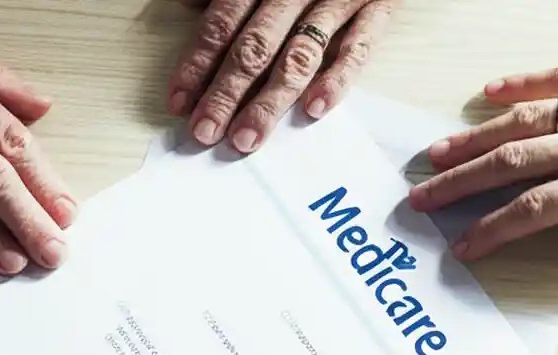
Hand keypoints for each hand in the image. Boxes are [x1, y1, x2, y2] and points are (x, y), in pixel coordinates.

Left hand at [168, 0, 396, 152]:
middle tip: (207, 132)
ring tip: (248, 136)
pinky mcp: (377, 9)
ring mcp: (337, 0)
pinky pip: (357, 47)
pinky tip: (315, 108)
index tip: (181, 103)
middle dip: (227, 93)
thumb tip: (188, 6)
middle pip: (254, 47)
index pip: (222, 25)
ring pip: (298, 55)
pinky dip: (337, 79)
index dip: (198, 64)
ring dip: (270, 100)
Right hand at [411, 60, 557, 260]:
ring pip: (527, 119)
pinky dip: (524, 83)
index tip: (461, 246)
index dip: (494, 230)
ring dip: (476, 138)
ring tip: (436, 154)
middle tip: (420, 198)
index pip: (540, 209)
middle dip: (462, 184)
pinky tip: (489, 92)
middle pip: (516, 163)